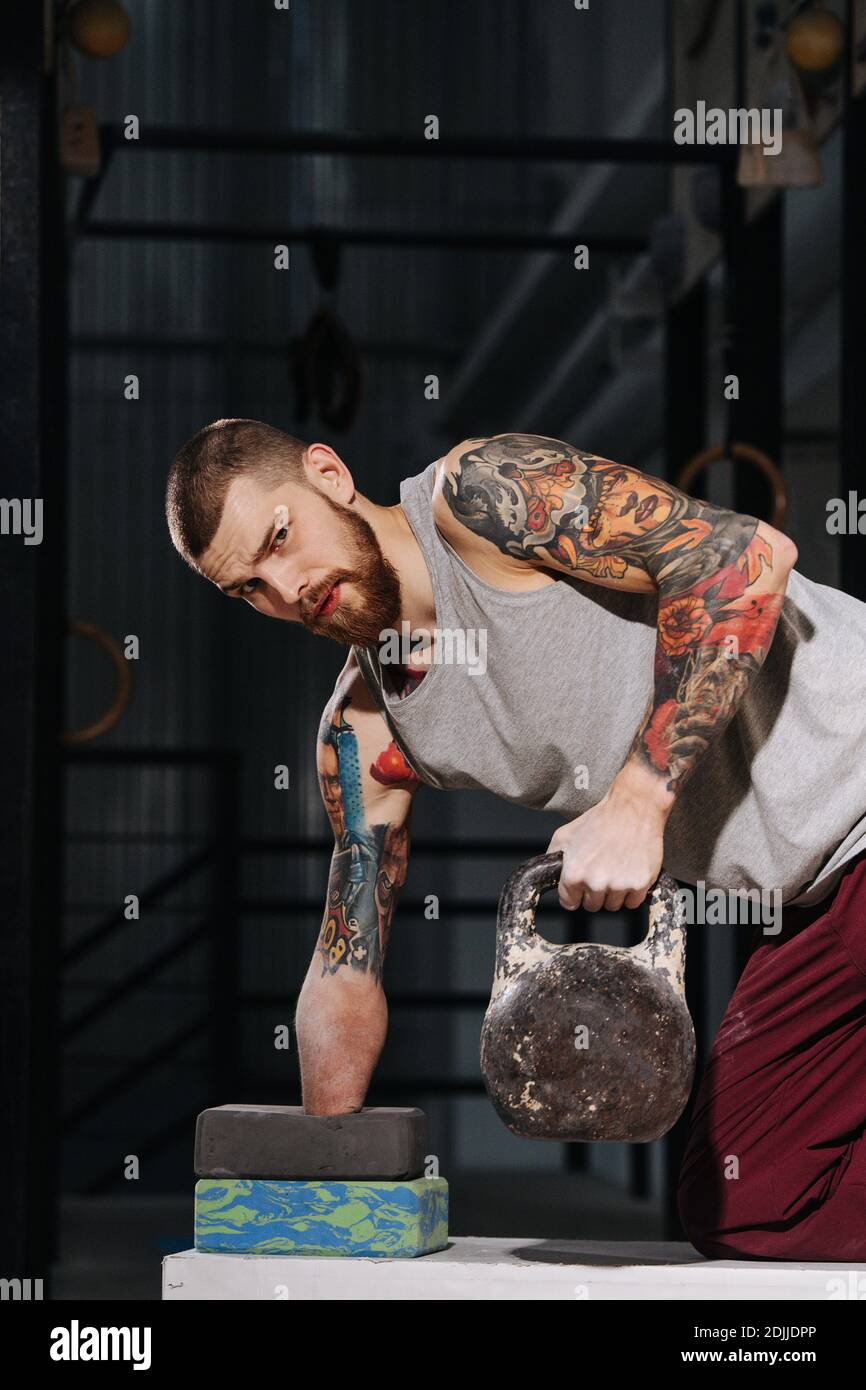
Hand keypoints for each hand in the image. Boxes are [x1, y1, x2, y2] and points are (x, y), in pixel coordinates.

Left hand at [546, 766, 667, 912]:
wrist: (633, 808)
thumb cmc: (599, 819)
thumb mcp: (564, 835)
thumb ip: (552, 857)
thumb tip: (549, 873)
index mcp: (574, 874)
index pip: (569, 903)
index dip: (574, 894)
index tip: (581, 887)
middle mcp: (596, 883)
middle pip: (592, 906)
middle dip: (594, 893)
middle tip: (601, 871)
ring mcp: (619, 885)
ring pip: (613, 906)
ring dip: (613, 894)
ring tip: (616, 869)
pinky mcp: (640, 884)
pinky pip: (632, 903)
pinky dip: (632, 893)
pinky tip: (629, 873)